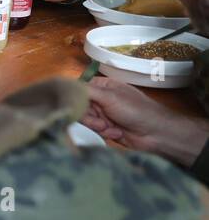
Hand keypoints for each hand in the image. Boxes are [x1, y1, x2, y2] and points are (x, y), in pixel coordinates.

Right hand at [82, 76, 208, 165]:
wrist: (156, 133)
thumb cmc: (136, 110)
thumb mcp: (110, 97)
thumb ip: (86, 91)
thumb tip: (62, 85)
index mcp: (102, 86)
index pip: (78, 89)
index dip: (74, 98)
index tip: (74, 107)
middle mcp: (101, 99)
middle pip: (78, 107)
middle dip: (89, 117)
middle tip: (100, 122)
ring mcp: (103, 114)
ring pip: (84, 121)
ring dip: (97, 126)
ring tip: (110, 128)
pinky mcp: (105, 128)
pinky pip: (93, 131)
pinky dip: (103, 133)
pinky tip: (116, 133)